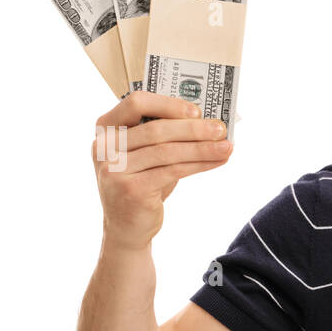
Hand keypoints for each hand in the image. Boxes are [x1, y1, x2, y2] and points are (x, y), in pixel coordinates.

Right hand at [91, 91, 233, 250]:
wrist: (126, 227)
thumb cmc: (142, 183)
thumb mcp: (146, 155)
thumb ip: (164, 136)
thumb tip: (207, 122)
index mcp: (106, 128)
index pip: (135, 103)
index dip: (167, 104)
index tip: (196, 110)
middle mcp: (105, 147)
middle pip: (156, 129)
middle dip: (193, 128)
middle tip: (220, 128)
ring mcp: (114, 169)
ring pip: (167, 151)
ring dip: (202, 148)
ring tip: (227, 147)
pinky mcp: (131, 189)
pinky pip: (173, 171)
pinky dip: (199, 164)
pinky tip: (217, 161)